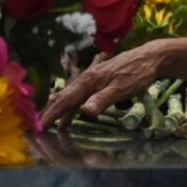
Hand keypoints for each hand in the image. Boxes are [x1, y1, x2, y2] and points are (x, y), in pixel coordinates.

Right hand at [40, 40, 170, 129]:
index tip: (38, 127)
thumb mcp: (121, 88)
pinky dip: (71, 109)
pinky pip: (79, 98)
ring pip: (70, 99)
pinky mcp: (99, 83)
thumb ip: (102, 100)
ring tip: (47, 126)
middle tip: (35, 129)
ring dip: (59, 112)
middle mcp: (86, 80)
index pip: (64, 100)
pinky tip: (69, 118)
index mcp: (88, 81)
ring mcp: (92, 81)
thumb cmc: (137, 72)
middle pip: (63, 99)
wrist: (150, 58)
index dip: (51, 114)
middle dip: (49, 113)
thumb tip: (84, 112)